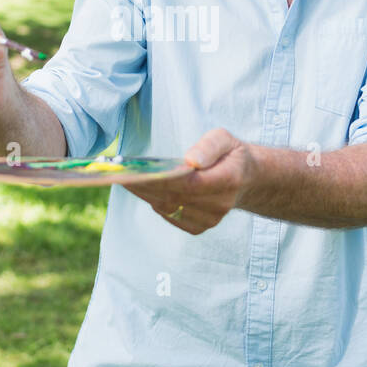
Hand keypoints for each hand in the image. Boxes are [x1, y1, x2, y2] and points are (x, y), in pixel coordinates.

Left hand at [129, 128, 254, 234]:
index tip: (135, 172)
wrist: (247, 181)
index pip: (189, 184)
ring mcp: (210, 219)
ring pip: (169, 208)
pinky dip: (154, 203)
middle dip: (145, 186)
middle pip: (174, 197)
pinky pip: (171, 216)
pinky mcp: (200, 227)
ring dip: (145, 194)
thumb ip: (209, 146)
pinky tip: (143, 190)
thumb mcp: (225, 139)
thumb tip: (191, 161)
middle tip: (119, 174)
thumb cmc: (231, 155)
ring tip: (126, 179)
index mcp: (228, 180)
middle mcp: (220, 204)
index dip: (160, 179)